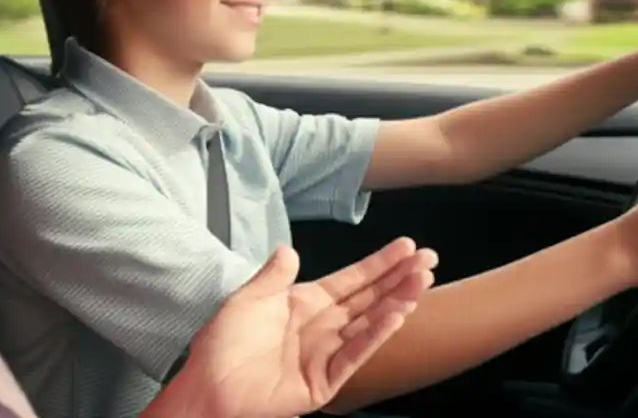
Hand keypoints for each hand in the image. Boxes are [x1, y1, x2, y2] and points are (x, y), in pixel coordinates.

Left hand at [154, 238, 437, 417]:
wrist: (207, 389)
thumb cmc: (221, 346)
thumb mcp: (247, 300)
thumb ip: (273, 276)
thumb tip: (288, 249)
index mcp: (306, 304)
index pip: (352, 280)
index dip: (379, 264)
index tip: (407, 246)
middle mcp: (322, 326)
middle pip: (369, 298)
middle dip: (400, 279)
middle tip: (430, 259)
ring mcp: (326, 353)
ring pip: (370, 322)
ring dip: (397, 302)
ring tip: (422, 282)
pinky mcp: (325, 380)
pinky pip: (355, 353)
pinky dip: (376, 334)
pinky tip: (396, 314)